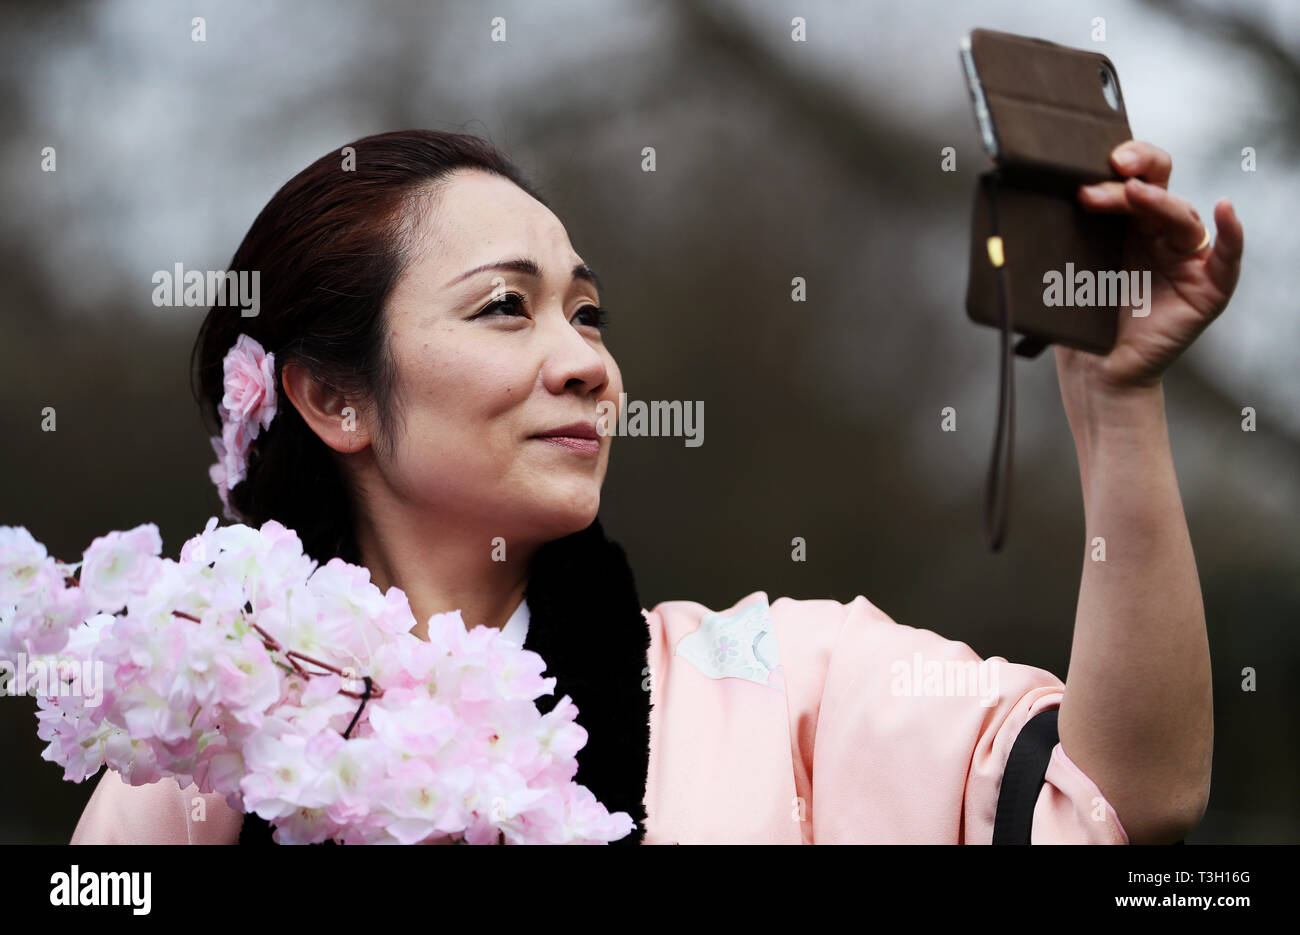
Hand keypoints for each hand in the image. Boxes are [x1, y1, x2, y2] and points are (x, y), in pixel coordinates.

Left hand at [1058, 140, 1243, 395]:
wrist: (1094, 372)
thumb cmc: (1080, 322)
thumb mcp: (1065, 271)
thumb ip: (1062, 236)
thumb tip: (1035, 201)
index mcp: (1126, 227)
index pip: (1133, 180)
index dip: (1123, 164)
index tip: (1096, 161)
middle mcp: (1158, 237)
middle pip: (1158, 189)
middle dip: (1136, 174)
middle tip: (1111, 170)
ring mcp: (1184, 260)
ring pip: (1182, 216)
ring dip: (1157, 201)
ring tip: (1133, 192)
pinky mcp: (1206, 289)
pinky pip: (1227, 259)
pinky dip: (1231, 233)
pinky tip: (1225, 210)